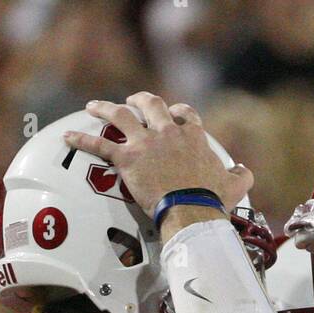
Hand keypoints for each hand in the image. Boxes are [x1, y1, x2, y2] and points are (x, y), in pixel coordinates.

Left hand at [63, 94, 251, 220]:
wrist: (192, 211)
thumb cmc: (212, 201)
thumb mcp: (234, 186)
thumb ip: (240, 175)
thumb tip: (244, 172)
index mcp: (193, 136)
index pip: (185, 115)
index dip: (179, 112)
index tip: (175, 114)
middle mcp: (167, 132)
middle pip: (151, 105)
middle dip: (140, 100)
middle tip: (133, 101)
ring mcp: (145, 143)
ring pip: (120, 115)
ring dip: (105, 108)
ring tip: (94, 107)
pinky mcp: (127, 159)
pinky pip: (100, 144)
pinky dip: (83, 139)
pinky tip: (69, 136)